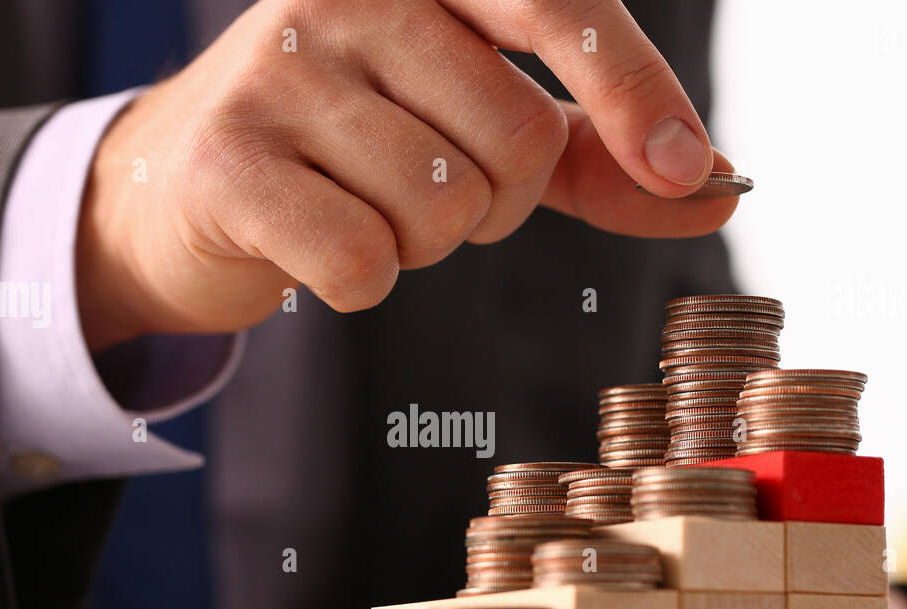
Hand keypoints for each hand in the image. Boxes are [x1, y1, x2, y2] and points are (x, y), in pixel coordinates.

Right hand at [76, 0, 739, 350]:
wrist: (187, 186)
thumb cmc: (352, 148)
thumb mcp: (478, 130)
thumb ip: (596, 153)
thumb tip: (718, 187)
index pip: (558, 6)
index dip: (632, 90)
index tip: (688, 169)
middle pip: (513, 143)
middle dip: (494, 205)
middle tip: (429, 191)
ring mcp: (279, 70)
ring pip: (441, 212)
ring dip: (425, 246)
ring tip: (363, 207)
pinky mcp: (230, 159)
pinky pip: (363, 261)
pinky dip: (361, 282)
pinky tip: (318, 247)